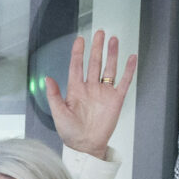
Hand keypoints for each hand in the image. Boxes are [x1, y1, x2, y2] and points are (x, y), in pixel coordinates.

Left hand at [46, 30, 135, 158]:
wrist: (86, 146)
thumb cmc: (70, 133)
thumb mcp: (58, 113)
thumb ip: (54, 95)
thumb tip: (47, 78)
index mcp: (75, 90)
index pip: (77, 66)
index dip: (78, 53)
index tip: (80, 39)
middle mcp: (90, 88)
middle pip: (94, 63)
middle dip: (97, 48)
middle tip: (100, 33)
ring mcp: (104, 92)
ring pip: (109, 68)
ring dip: (111, 54)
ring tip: (113, 39)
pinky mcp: (116, 99)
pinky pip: (124, 81)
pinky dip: (129, 69)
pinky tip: (131, 57)